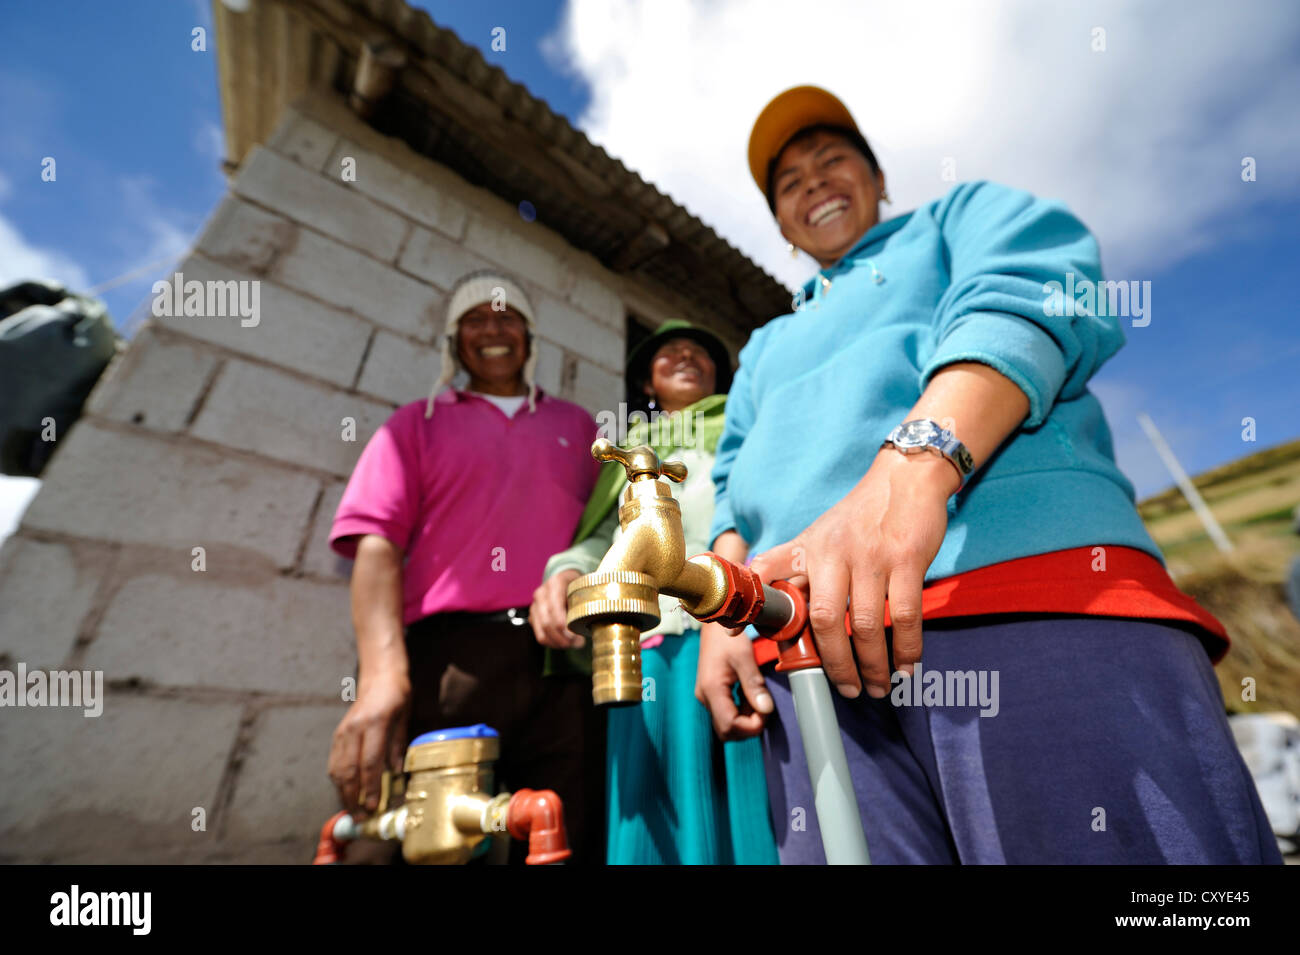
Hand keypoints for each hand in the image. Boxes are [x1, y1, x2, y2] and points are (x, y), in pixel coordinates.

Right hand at [327, 668, 410, 815]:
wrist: (379, 676)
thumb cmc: (397, 696)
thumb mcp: (405, 718)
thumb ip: (399, 746)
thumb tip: (397, 775)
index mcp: (375, 723)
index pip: (370, 762)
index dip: (371, 787)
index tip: (374, 807)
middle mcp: (354, 728)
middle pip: (349, 770)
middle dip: (353, 797)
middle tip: (361, 817)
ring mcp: (343, 731)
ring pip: (337, 769)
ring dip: (343, 793)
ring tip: (353, 811)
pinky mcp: (338, 734)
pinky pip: (335, 762)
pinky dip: (339, 781)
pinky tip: (346, 792)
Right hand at [529, 569, 584, 648]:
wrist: (564, 579)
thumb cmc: (577, 585)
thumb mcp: (583, 588)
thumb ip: (584, 602)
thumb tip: (591, 621)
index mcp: (554, 584)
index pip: (555, 609)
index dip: (564, 626)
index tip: (576, 637)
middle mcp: (541, 594)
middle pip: (547, 623)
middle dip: (563, 638)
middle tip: (578, 643)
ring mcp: (535, 606)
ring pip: (542, 632)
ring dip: (558, 643)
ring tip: (573, 645)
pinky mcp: (533, 617)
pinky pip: (540, 636)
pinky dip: (553, 643)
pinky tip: (565, 643)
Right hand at [694, 621, 773, 739]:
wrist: (714, 625)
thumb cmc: (728, 637)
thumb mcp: (744, 657)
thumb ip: (754, 684)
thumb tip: (766, 709)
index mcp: (711, 689)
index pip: (729, 724)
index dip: (751, 725)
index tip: (767, 711)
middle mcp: (705, 697)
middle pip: (726, 730)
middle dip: (748, 726)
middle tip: (763, 706)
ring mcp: (706, 696)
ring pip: (726, 724)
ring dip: (745, 719)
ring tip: (756, 696)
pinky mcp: (710, 694)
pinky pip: (725, 713)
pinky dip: (740, 711)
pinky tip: (748, 694)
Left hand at [750, 448, 955, 699]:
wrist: (905, 479)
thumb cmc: (857, 517)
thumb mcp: (815, 534)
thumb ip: (789, 566)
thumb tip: (763, 606)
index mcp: (807, 549)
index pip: (768, 575)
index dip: (749, 606)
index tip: (733, 636)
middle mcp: (834, 554)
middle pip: (824, 619)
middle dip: (835, 663)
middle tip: (847, 689)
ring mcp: (872, 557)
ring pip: (867, 624)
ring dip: (873, 664)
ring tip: (877, 687)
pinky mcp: (907, 559)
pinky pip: (906, 614)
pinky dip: (907, 647)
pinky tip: (906, 666)